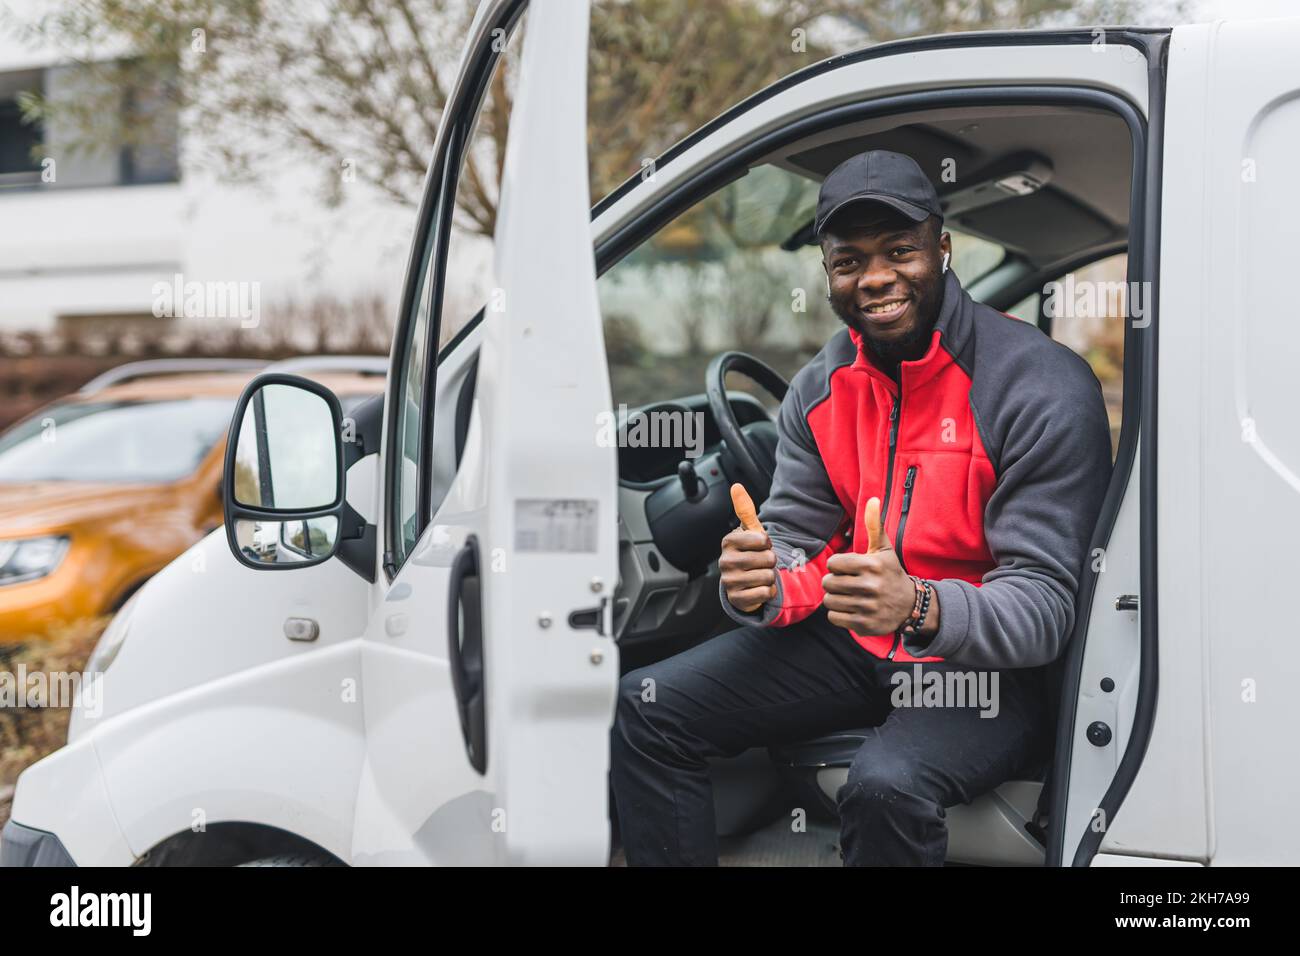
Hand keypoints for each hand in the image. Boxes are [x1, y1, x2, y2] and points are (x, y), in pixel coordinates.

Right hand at [721, 483, 776, 612]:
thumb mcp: (749, 531)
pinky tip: (758, 588)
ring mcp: (729, 581)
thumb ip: (745, 509)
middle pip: (768, 559)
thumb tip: (736, 486)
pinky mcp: (736, 599)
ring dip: (770, 577)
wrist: (743, 582)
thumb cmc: (749, 552)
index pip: (762, 539)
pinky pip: (765, 593)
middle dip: (770, 562)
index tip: (759, 547)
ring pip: (768, 577)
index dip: (767, 544)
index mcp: (728, 541)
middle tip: (760, 563)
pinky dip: (768, 592)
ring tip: (758, 575)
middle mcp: (725, 561)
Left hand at [821, 496, 915, 633]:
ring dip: (835, 598)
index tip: (848, 568)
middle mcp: (870, 586)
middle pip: (828, 583)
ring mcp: (867, 607)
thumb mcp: (883, 549)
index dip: (837, 566)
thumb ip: (874, 525)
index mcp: (871, 565)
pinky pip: (834, 618)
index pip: (833, 564)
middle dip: (834, 583)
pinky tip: (851, 609)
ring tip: (849, 596)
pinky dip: (839, 614)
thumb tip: (872, 499)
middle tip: (847, 583)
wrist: (909, 605)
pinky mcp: (864, 625)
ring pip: (829, 601)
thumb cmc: (890, 573)